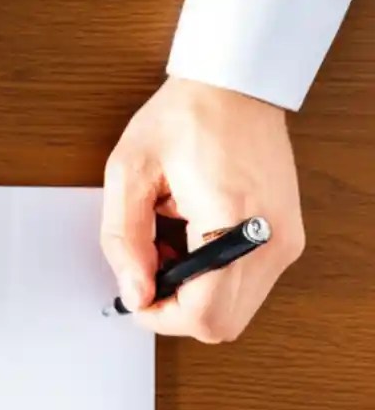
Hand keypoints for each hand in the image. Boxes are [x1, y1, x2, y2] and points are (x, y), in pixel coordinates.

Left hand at [101, 77, 305, 342]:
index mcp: (233, 218)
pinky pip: (245, 286)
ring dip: (193, 295)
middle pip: (222, 323)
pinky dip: (211, 281)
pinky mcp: (285, 236)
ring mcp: (284, 240)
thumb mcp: (129, 173)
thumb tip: (134, 293)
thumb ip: (124, 240)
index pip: (205, 313)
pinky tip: (189, 242)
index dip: (161, 316)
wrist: (233, 87)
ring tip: (168, 247)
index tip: (136, 294)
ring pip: (234, 311)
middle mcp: (271, 238)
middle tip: (150, 266)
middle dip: (175, 307)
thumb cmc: (185, 118)